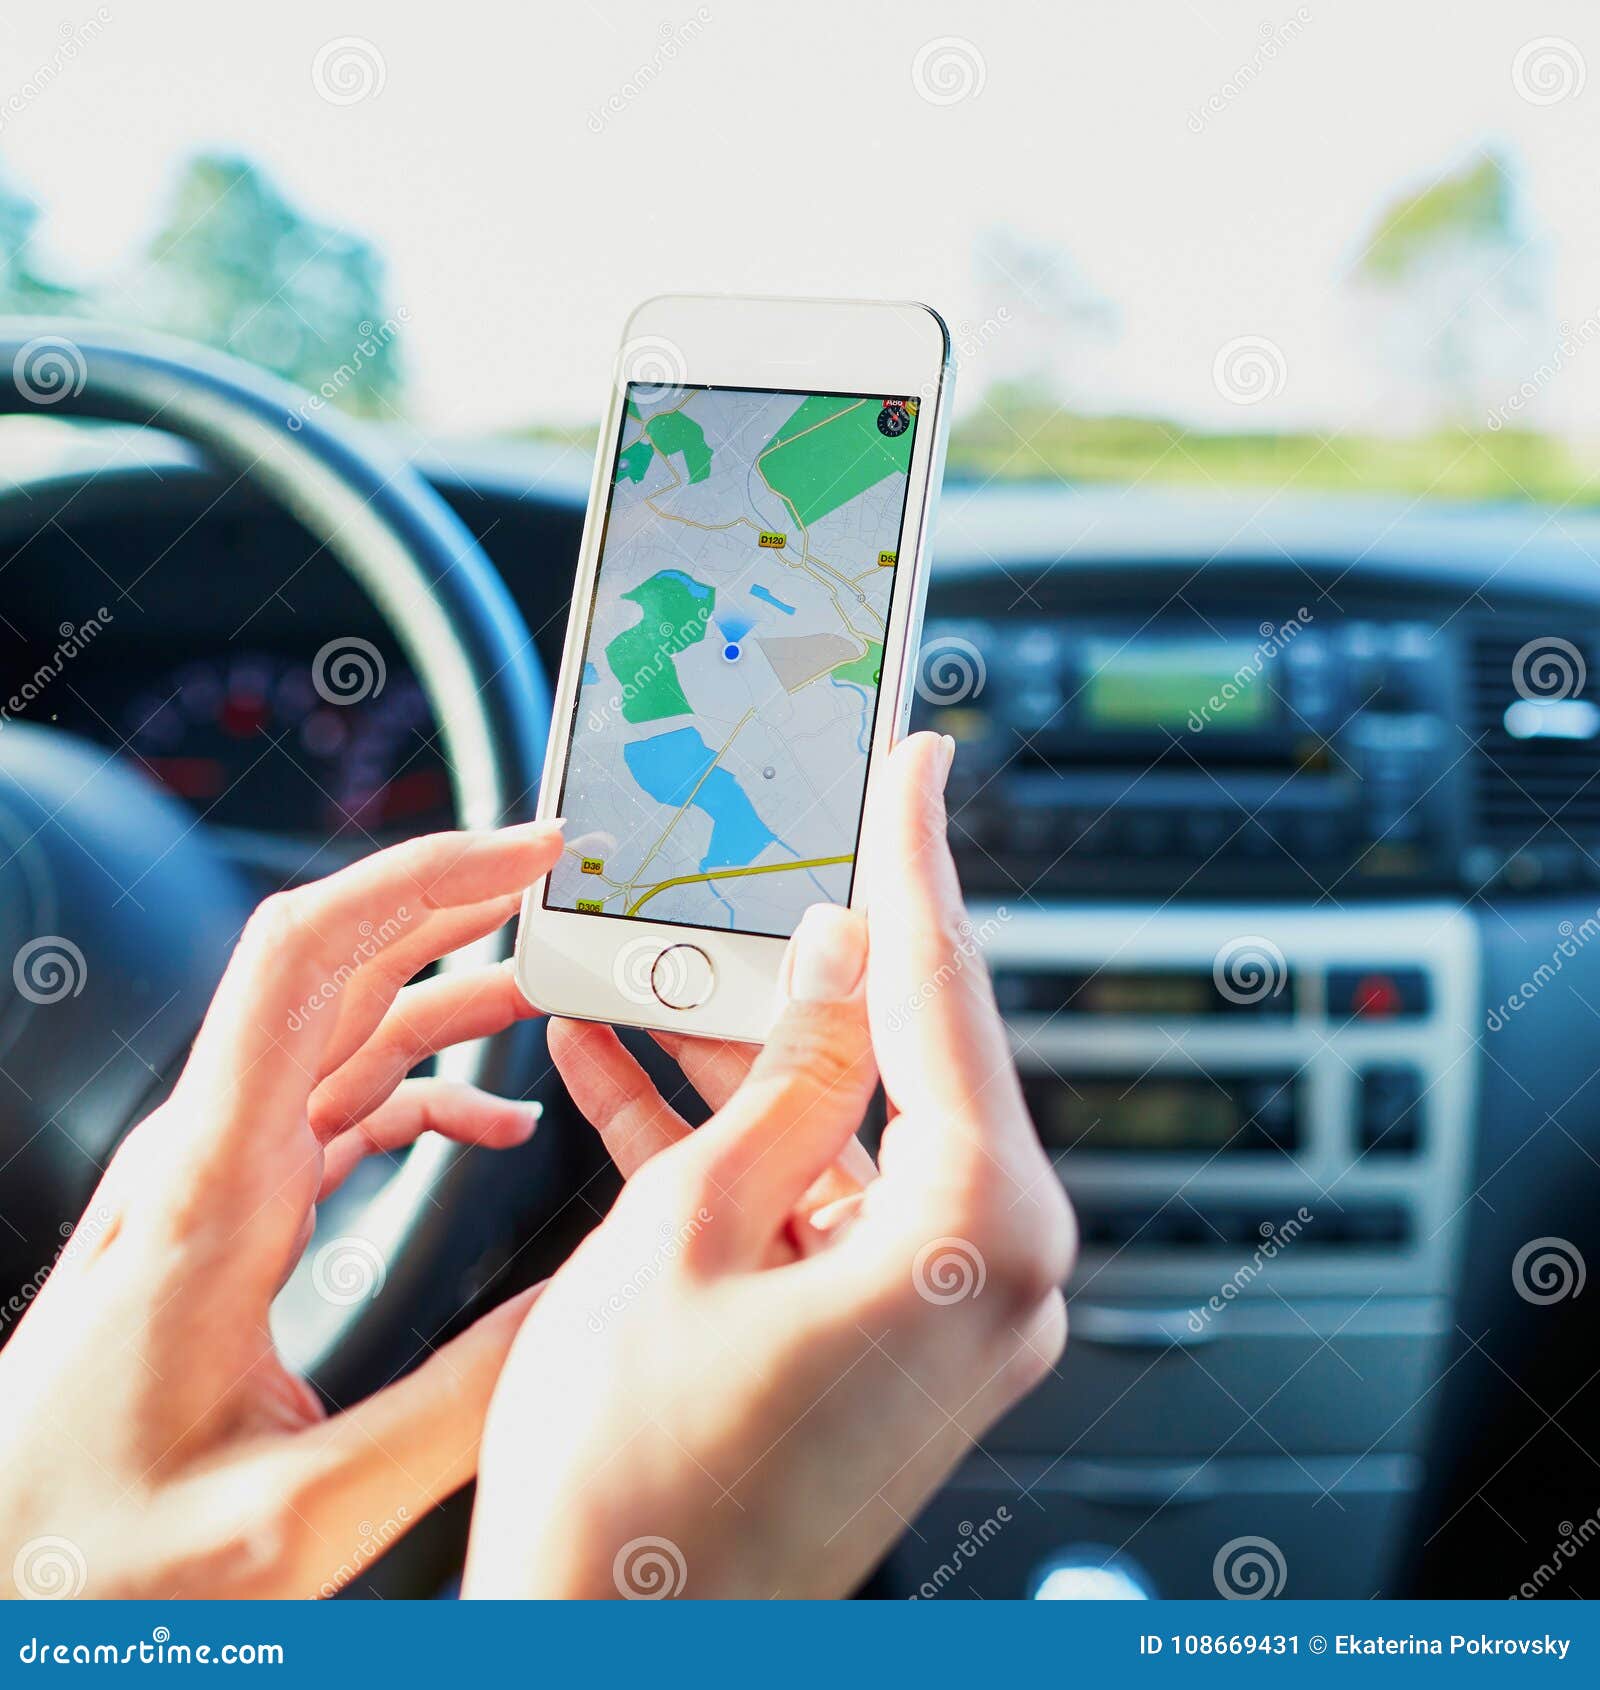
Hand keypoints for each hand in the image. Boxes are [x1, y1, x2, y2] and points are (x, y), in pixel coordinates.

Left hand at [0, 822, 561, 1598]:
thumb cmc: (100, 1569)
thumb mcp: (292, 1521)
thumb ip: (452, 1410)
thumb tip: (586, 1310)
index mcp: (214, 1189)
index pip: (306, 959)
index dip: (420, 877)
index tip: (525, 851)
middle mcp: (206, 1154)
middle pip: (335, 964)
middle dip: (455, 902)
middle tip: (565, 884)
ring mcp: (213, 1180)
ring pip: (343, 1032)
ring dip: (451, 993)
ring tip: (558, 986)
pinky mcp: (226, 1218)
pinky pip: (337, 1111)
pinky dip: (426, 1093)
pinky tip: (492, 1126)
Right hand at [465, 734, 1073, 1598]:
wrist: (604, 1657)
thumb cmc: (636, 1482)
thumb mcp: (686, 1226)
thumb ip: (787, 1078)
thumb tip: (846, 959)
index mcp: (979, 1232)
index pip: (944, 994)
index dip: (913, 858)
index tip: (915, 762)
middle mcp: (997, 1272)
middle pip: (911, 1057)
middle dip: (827, 958)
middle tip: (787, 854)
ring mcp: (946, 1312)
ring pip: (853, 1127)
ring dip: (756, 1057)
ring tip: (669, 967)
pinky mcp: (890, 1337)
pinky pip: (824, 1204)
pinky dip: (747, 1148)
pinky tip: (644, 1078)